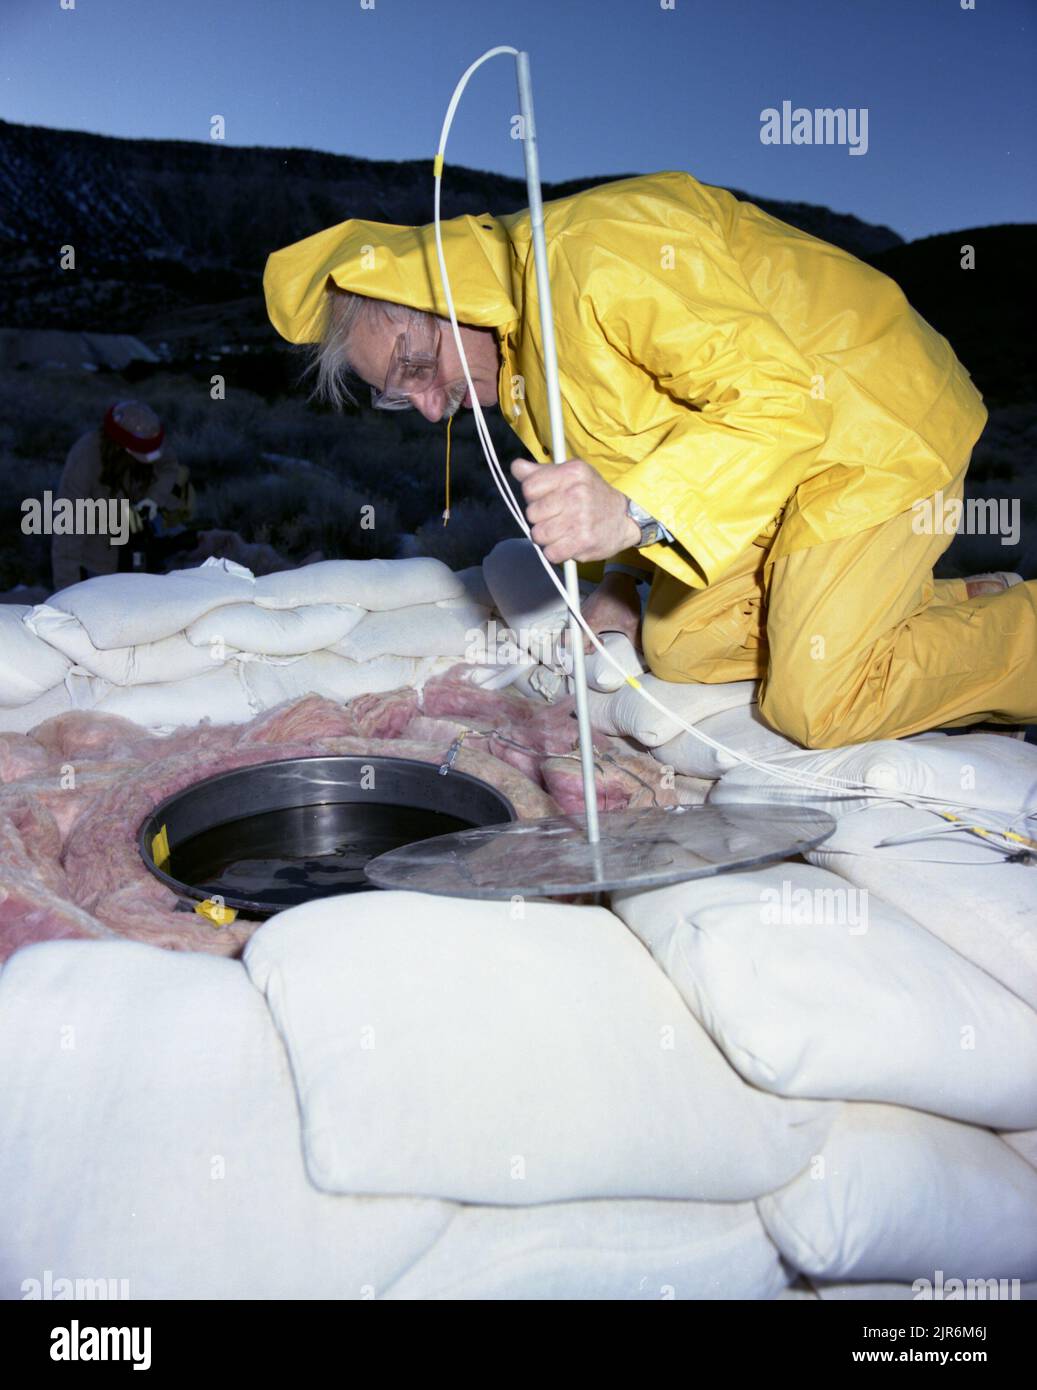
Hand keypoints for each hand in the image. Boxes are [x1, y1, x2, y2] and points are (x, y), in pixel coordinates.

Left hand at [511, 457, 640, 562]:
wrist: (624, 518)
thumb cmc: (591, 494)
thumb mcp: (571, 474)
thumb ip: (540, 472)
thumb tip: (516, 467)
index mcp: (571, 473)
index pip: (530, 487)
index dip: (533, 497)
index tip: (545, 499)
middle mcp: (576, 494)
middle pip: (532, 513)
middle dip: (539, 518)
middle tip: (555, 517)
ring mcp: (580, 519)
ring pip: (538, 535)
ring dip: (546, 537)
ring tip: (561, 531)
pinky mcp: (583, 542)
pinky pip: (551, 553)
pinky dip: (555, 552)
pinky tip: (566, 543)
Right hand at [575, 572, 643, 653]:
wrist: (619, 579)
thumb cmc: (622, 596)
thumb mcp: (631, 621)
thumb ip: (636, 639)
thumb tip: (642, 651)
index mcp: (589, 623)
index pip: (572, 643)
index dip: (577, 652)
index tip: (588, 654)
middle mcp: (580, 618)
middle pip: (568, 639)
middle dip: (580, 646)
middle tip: (594, 646)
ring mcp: (579, 612)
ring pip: (571, 631)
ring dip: (582, 637)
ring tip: (597, 637)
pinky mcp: (582, 609)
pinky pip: (576, 623)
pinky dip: (583, 628)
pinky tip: (596, 628)